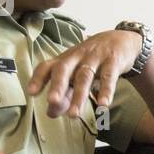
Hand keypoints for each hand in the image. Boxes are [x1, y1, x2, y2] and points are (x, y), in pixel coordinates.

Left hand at [27, 30, 142, 117]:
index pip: (47, 67)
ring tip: (74, 114)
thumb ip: (64, 94)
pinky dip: (106, 91)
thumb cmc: (93, 59)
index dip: (38, 79)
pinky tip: (103, 104)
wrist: (121, 39)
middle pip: (63, 69)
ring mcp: (95, 58)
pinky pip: (108, 77)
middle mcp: (77, 57)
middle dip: (57, 85)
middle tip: (52, 101)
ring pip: (84, 76)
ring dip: (79, 96)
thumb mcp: (77, 74)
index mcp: (65, 59)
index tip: (31, 93)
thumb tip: (51, 113)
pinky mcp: (113, 61)